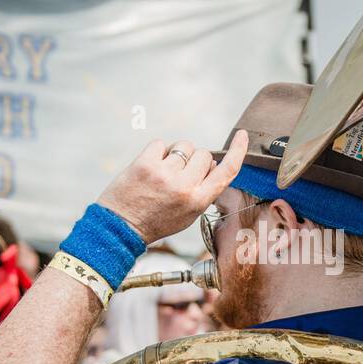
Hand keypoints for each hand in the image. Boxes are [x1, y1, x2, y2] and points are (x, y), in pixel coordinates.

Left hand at [98, 130, 248, 244]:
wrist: (120, 227)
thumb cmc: (156, 221)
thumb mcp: (188, 215)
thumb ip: (203, 191)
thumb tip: (211, 165)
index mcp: (198, 201)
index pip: (227, 171)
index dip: (237, 151)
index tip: (242, 136)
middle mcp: (185, 187)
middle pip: (204, 154)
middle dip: (194, 160)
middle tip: (178, 175)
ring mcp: (165, 174)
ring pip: (183, 146)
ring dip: (176, 154)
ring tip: (163, 172)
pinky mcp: (146, 163)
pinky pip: (161, 143)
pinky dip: (157, 152)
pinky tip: (149, 168)